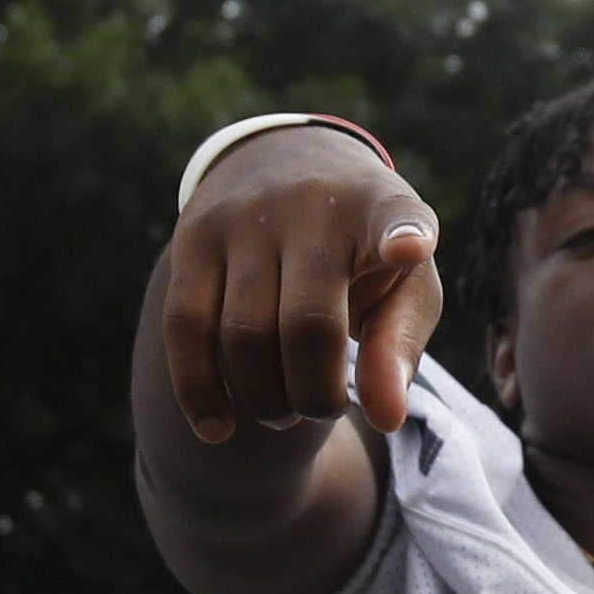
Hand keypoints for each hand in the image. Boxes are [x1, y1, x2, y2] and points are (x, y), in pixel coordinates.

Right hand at [154, 125, 443, 443]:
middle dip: (315, 395)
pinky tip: (217, 429)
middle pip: (306, 326)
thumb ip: (399, 347)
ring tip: (284, 412)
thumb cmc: (363, 249)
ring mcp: (243, 219)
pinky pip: (184, 327)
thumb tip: (387, 420)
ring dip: (264, 399)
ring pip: (241, 336)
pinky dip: (197, 389)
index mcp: (377, 208)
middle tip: (324, 406)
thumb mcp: (403, 284)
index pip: (394, 218)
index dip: (403, 234)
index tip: (409, 247)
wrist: (285, 164)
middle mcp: (308, 205)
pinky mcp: (192, 239)